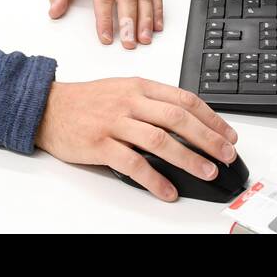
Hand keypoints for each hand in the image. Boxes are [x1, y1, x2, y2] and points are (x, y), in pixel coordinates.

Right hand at [34, 78, 238, 200]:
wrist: (48, 107)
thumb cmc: (87, 101)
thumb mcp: (123, 90)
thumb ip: (152, 102)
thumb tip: (187, 122)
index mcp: (140, 86)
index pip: (184, 98)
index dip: (211, 117)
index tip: (228, 134)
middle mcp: (130, 101)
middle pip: (178, 118)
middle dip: (208, 138)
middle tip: (227, 155)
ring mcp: (115, 122)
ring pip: (160, 140)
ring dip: (188, 158)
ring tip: (207, 172)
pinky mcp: (100, 144)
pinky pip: (132, 163)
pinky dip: (154, 179)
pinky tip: (167, 190)